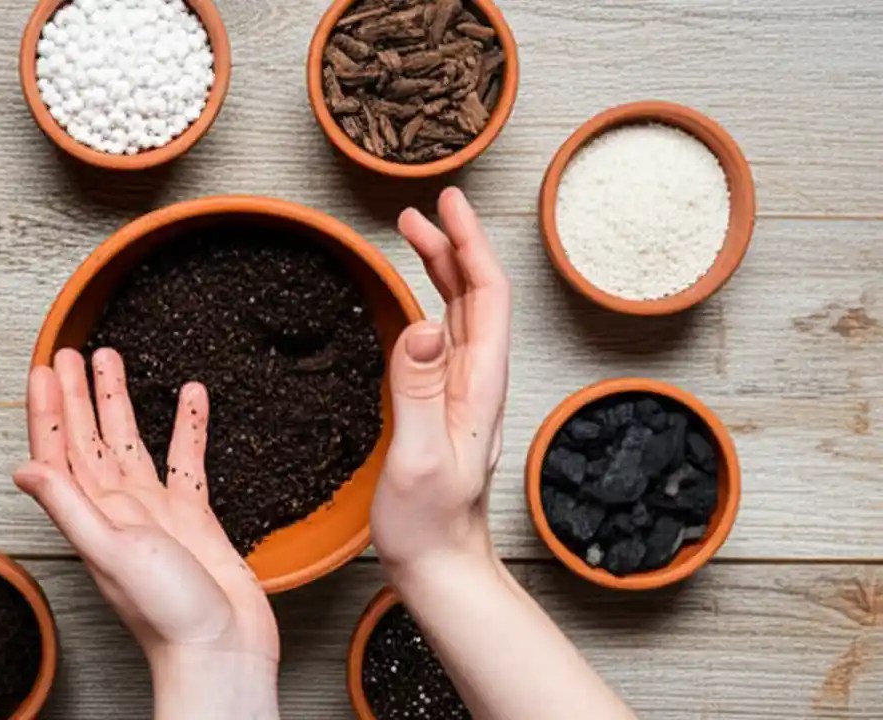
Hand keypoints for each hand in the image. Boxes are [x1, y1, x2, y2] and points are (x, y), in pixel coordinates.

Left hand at [13, 348, 279, 719]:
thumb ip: (69, 507)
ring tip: (115, 362)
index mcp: (94, 514)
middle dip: (78, 395)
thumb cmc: (167, 613)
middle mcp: (119, 509)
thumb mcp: (110, 551)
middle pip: (91, 438)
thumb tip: (23, 469)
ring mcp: (156, 512)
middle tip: (71, 353)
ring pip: (133, 442)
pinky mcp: (194, 518)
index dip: (48, 409)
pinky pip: (187, 462)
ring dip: (120, 403)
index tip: (43, 369)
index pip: (60, 450)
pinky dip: (188, 427)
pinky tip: (191, 399)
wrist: (221, 649)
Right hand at [372, 187, 511, 575]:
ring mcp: (460, 395)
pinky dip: (428, 304)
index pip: (486, 294)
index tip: (449, 204)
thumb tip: (423, 322)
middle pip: (475, 294)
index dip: (470, 243)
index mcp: (479, 384)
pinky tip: (412, 302)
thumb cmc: (431, 524)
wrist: (440, 567)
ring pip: (459, 313)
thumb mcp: (421, 456)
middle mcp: (476, 382)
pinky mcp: (441, 409)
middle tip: (421, 210)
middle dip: (453, 243)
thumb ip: (420, 391)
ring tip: (415, 237)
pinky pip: (440, 341)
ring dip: (442, 269)